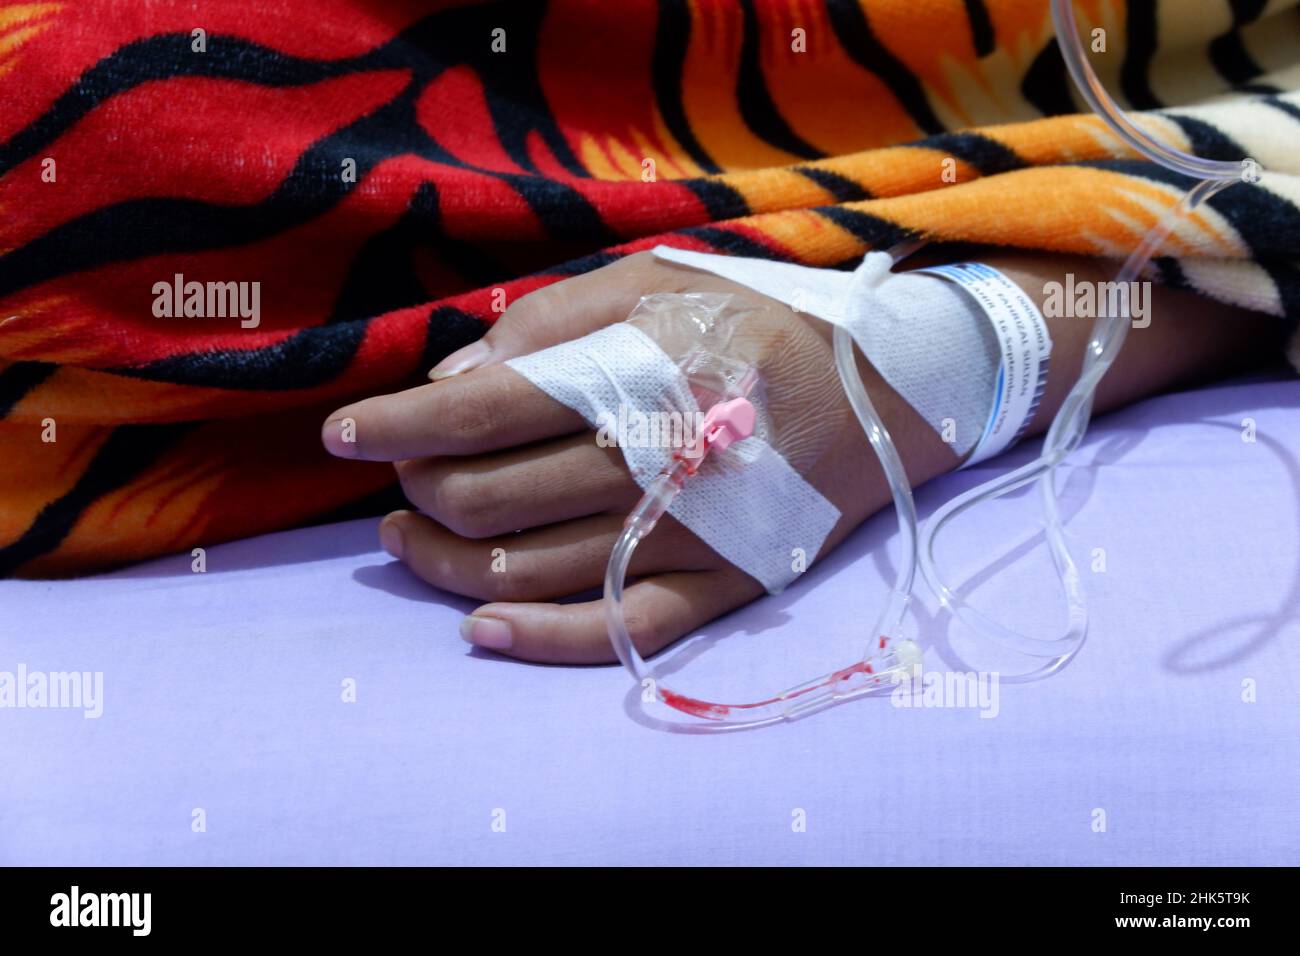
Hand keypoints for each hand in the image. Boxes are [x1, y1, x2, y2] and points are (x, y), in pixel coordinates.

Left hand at [321, 251, 946, 662]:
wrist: (881, 395)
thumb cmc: (755, 326)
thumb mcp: (658, 281)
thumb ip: (553, 319)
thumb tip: (453, 378)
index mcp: (637, 376)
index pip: (483, 412)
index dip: (396, 425)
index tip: (344, 431)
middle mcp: (654, 464)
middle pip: (490, 498)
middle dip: (418, 489)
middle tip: (399, 473)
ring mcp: (683, 539)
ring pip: (528, 572)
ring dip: (444, 560)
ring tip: (405, 535)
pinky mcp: (712, 590)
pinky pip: (610, 632)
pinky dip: (535, 638)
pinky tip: (477, 626)